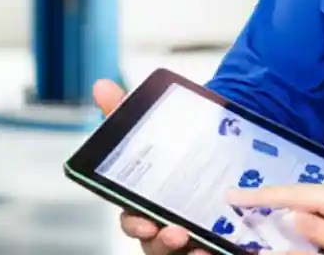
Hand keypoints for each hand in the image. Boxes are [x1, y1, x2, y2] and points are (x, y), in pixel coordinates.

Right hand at [92, 79, 207, 254]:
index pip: (133, 218)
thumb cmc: (177, 146)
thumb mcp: (154, 126)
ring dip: (190, 253)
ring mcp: (189, 233)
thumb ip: (126, 111)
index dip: (136, 223)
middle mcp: (163, 221)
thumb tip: (101, 85)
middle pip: (155, 242)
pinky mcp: (214, 236)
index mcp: (144, 200)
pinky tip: (222, 248)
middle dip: (163, 242)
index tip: (145, 222)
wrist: (220, 144)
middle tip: (176, 234)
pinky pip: (210, 250)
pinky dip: (215, 252)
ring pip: (182, 252)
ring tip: (202, 248)